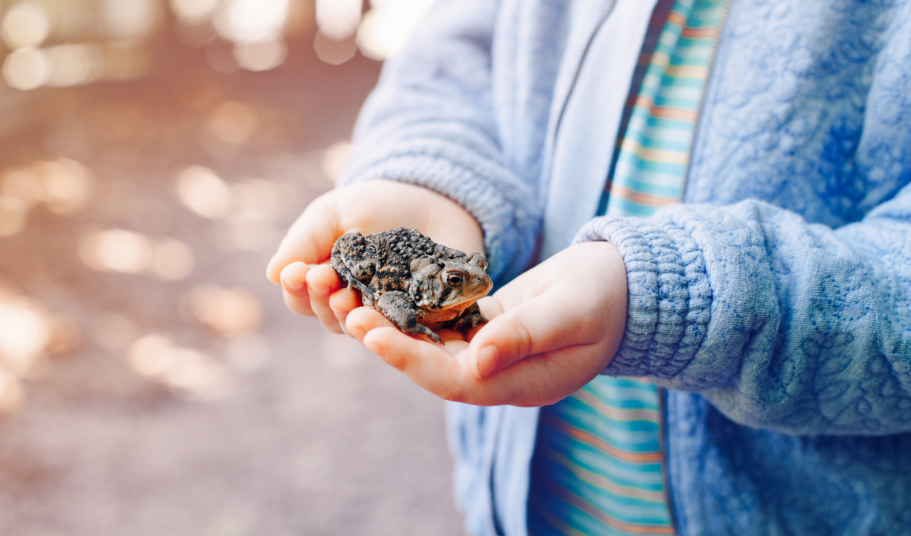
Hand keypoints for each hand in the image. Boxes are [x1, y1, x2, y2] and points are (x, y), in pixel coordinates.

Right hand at [266, 179, 483, 334]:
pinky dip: (392, 322)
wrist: (430, 199)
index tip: (296, 272)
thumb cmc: (373, 206)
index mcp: (324, 286)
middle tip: (321, 277)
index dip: (296, 288)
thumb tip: (273, 274)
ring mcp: (386, 315)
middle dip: (321, 298)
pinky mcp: (421, 316)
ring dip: (350, 315)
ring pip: (361, 328)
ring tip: (345, 297)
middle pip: (328, 317)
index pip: (301, 298)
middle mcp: (352, 307)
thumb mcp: (332, 214)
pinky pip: (404, 327)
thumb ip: (305, 240)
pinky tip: (385, 311)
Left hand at [345, 241, 627, 406]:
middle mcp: (500, 375)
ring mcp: (492, 353)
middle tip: (349, 314)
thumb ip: (526, 335)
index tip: (373, 336)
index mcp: (522, 383)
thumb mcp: (572, 311)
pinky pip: (444, 324)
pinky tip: (385, 288)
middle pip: (433, 367)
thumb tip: (476, 361)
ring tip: (356, 299)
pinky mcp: (487, 326)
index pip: (455, 381)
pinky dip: (415, 309)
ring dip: (396, 326)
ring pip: (433, 346)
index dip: (411, 360)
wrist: (627, 282)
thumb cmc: (607, 296)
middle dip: (390, 343)